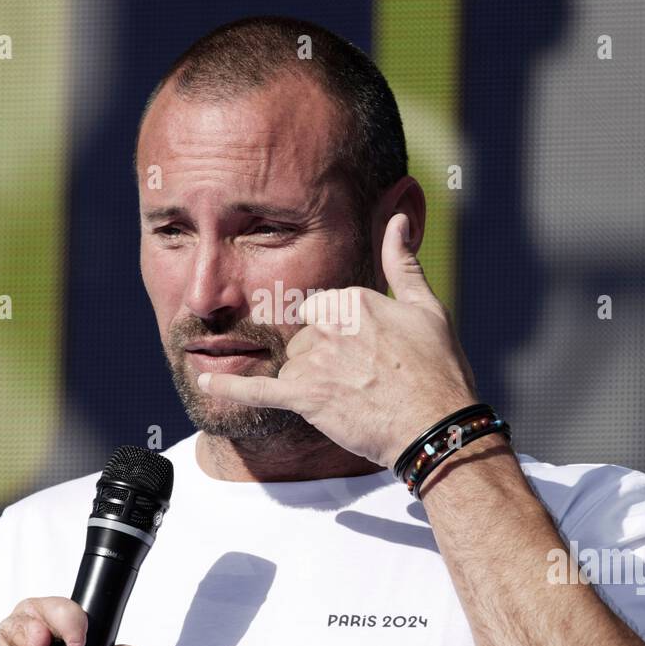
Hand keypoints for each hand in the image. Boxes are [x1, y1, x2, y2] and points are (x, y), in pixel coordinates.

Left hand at [198, 213, 478, 469]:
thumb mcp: (426, 308)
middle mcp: (329, 324)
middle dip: (324, 361)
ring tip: (351, 401)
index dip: (343, 338)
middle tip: (362, 383)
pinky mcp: (305, 396)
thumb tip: (398, 218)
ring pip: (292, 368)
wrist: (435, 427)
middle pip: (304, 340)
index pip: (325, 313)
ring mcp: (315, 361)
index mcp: (353, 300)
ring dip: (310, 385)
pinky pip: (258, 388)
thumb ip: (403, 262)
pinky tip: (207, 379)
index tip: (369, 357)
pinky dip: (230, 385)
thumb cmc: (437, 370)